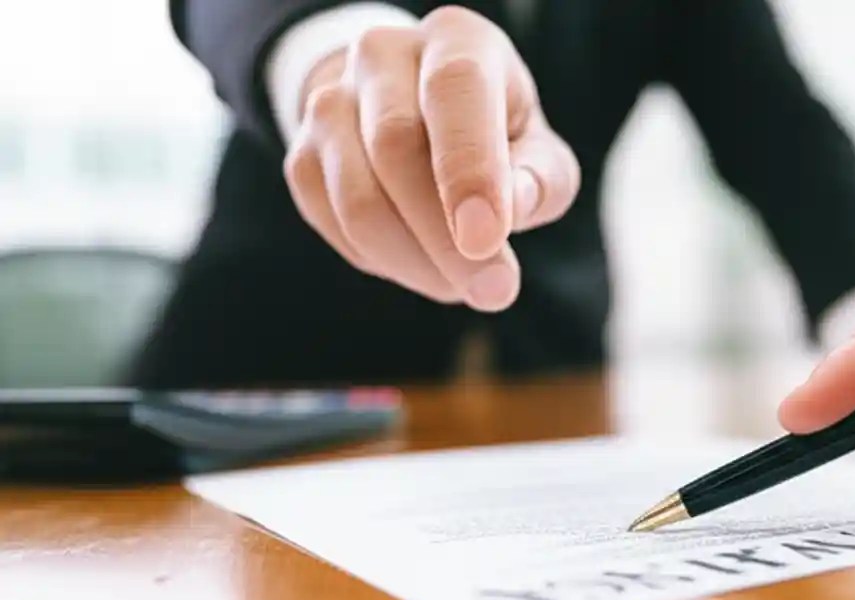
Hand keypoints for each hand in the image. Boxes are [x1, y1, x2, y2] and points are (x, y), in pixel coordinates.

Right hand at [283, 6, 579, 310]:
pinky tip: (421, 264)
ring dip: (415, 261)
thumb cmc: (499, 138)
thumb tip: (512, 209)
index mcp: (456, 40)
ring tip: (463, 286)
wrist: (420, 116)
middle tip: (493, 291)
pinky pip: (333, 221)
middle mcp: (382, 55)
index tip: (485, 238)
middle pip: (395, 148)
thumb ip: (540, 179)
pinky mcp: (301, 155)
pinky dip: (383, 260)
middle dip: (445, 238)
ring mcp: (329, 102)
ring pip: (357, 196)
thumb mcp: (539, 150)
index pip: (454, 90)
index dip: (469, 167)